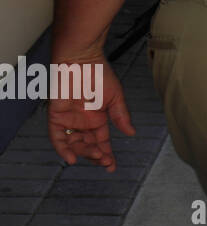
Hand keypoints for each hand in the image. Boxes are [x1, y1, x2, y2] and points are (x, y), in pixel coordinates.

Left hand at [47, 57, 134, 171]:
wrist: (81, 60)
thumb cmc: (98, 74)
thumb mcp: (115, 97)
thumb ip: (121, 116)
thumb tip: (131, 133)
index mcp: (97, 119)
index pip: (101, 142)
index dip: (106, 154)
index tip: (112, 166)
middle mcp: (82, 122)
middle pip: (87, 146)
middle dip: (96, 155)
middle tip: (105, 160)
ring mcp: (69, 120)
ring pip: (74, 144)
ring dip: (84, 153)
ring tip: (96, 155)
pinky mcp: (56, 115)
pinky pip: (57, 137)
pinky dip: (63, 148)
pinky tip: (71, 158)